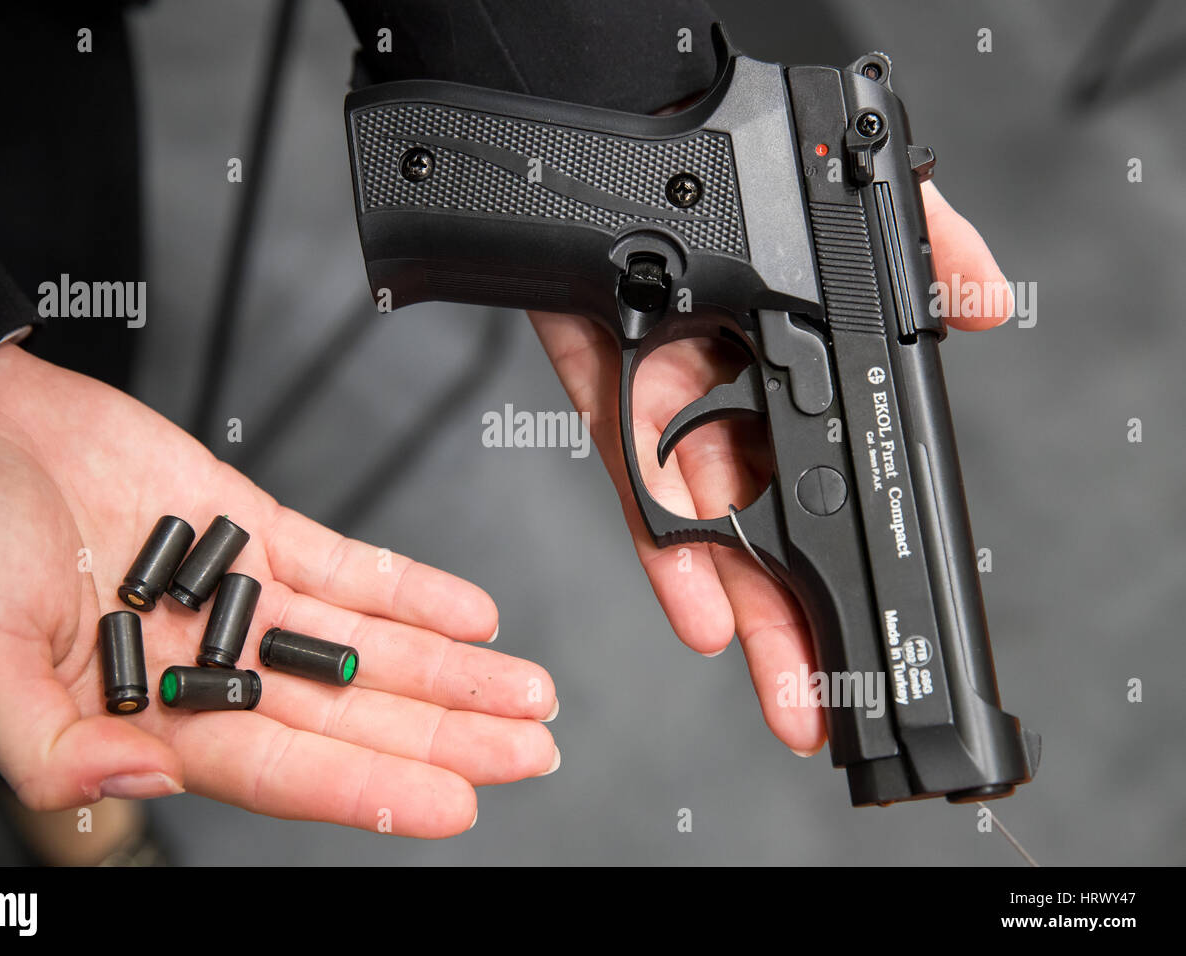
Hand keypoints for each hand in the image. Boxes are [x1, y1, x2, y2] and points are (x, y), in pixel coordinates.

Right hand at [0, 345, 557, 836]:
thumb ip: (48, 741)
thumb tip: (134, 783)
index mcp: (146, 709)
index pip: (281, 765)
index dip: (368, 787)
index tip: (455, 802)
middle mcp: (207, 662)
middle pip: (349, 712)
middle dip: (443, 736)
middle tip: (529, 752)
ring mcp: (238, 594)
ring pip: (366, 643)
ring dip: (450, 670)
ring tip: (527, 693)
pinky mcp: (250, 527)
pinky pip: (347, 563)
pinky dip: (410, 588)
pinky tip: (470, 616)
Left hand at [530, 182, 1009, 754]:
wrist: (595, 108)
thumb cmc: (718, 145)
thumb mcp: (840, 195)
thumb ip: (922, 241)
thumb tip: (988, 298)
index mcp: (797, 349)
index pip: (837, 467)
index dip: (854, 550)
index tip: (873, 627)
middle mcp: (739, 381)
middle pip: (775, 515)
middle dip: (798, 615)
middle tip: (822, 699)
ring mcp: (672, 389)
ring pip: (708, 514)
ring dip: (740, 600)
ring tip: (771, 674)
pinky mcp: (607, 386)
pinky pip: (634, 477)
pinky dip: (666, 541)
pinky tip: (696, 604)